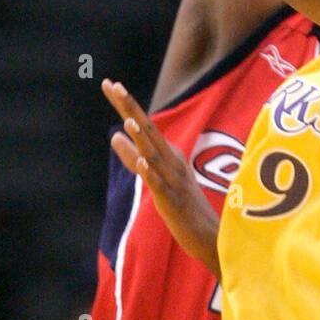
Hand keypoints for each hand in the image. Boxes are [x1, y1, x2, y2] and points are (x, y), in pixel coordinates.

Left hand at [102, 79, 220, 277]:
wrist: (210, 236)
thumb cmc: (181, 204)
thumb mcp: (154, 176)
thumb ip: (133, 157)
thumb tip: (114, 135)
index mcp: (166, 152)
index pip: (142, 123)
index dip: (125, 104)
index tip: (109, 83)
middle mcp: (171, 160)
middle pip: (147, 130)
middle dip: (131, 108)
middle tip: (115, 85)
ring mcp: (172, 179)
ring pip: (154, 155)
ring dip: (142, 138)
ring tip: (127, 120)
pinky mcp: (173, 201)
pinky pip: (161, 186)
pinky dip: (152, 174)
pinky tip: (143, 165)